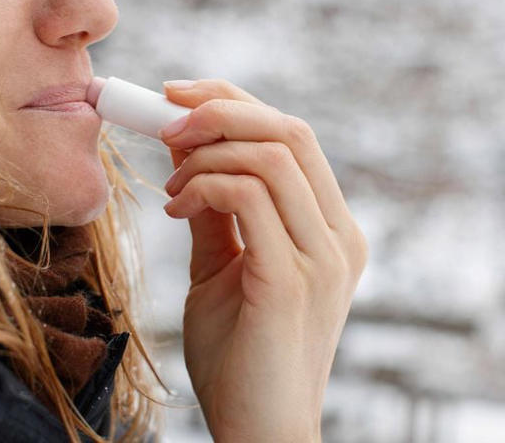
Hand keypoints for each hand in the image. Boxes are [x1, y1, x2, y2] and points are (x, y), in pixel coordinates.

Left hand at [160, 79, 366, 442]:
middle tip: (163, 117)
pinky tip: (176, 209)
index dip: (235, 102)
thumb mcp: (222, 266)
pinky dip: (203, 186)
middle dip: (220, 109)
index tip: (177, 96)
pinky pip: (249, 197)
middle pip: (290, 131)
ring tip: (169, 186)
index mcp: (329, 228)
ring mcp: (324, 257)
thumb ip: (216, 208)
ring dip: (204, 152)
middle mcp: (340, 235)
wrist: (255, 430)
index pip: (292, 137)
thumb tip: (188, 150)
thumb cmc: (238, 354)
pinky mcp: (293, 280)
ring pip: (272, 156)